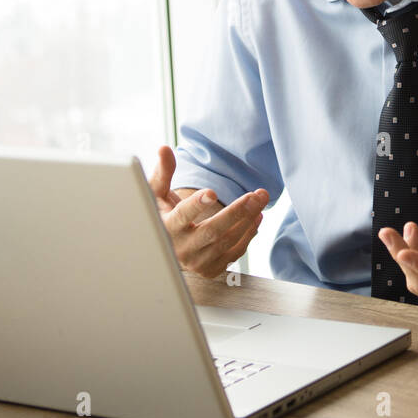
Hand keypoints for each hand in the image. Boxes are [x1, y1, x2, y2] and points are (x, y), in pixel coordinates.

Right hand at [149, 145, 268, 278]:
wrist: (165, 246)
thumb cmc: (162, 214)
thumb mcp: (157, 193)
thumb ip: (163, 171)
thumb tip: (164, 149)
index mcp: (166, 228)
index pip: (182, 217)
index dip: (196, 205)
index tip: (212, 192)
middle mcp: (181, 249)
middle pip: (212, 231)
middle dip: (237, 212)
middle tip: (256, 195)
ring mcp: (196, 262)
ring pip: (226, 242)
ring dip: (248, 220)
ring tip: (261, 199)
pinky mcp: (210, 269)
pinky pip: (234, 253)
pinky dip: (248, 235)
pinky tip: (257, 217)